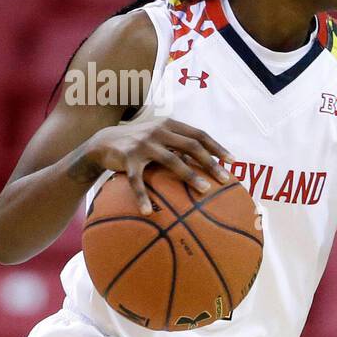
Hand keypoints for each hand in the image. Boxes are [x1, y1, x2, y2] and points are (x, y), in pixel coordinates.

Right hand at [81, 118, 232, 214]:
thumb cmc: (140, 143)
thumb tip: (210, 160)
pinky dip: (142, 196)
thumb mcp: (160, 136)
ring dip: (190, 176)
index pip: (199, 134)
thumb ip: (180, 144)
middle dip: (210, 163)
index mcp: (169, 124)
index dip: (217, 147)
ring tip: (205, 191)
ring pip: (171, 161)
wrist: (103, 142)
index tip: (233, 161)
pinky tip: (148, 212)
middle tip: (226, 179)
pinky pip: (137, 180)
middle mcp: (158, 131)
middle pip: (190, 146)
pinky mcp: (127, 159)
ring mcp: (142, 144)